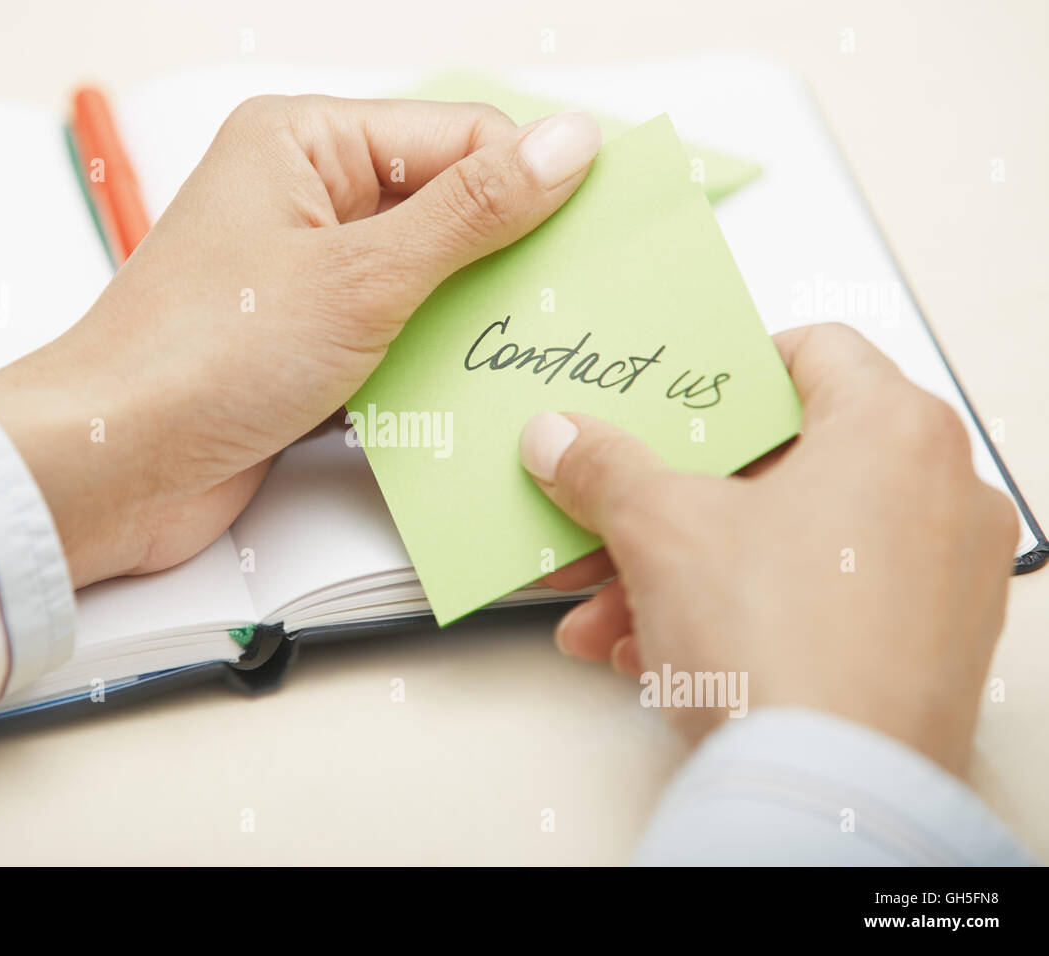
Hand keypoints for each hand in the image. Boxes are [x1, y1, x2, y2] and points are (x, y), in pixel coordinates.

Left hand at [0, 96, 600, 586]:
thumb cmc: (202, 356)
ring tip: (533, 346)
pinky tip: (477, 387)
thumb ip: (472, 211)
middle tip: (578, 298)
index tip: (603, 225)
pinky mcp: (306, 344)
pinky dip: (435, 359)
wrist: (111, 467)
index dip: (534, 178)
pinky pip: (397, 335)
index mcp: (306, 141)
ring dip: (474, 316)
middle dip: (509, 255)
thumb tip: (564, 144)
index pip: (457, 136)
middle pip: (446, 206)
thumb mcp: (362, 274)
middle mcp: (305, 198)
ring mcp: (306, 275)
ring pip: (427, 279)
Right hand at [520, 323, 1017, 775]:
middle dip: (667, 506)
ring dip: (682, 573)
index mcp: (893, 430)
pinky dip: (735, 618)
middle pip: (778, 468)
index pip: (812, 351)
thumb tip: (560, 438)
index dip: (728, 373)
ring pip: (785, 546)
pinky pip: (814, 606)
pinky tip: (657, 655)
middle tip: (608, 524)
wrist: (829, 798)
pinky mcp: (922, 649)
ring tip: (607, 614)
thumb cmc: (782, 646)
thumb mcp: (660, 531)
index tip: (673, 408)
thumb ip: (604, 469)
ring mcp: (938, 577)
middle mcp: (937, 493)